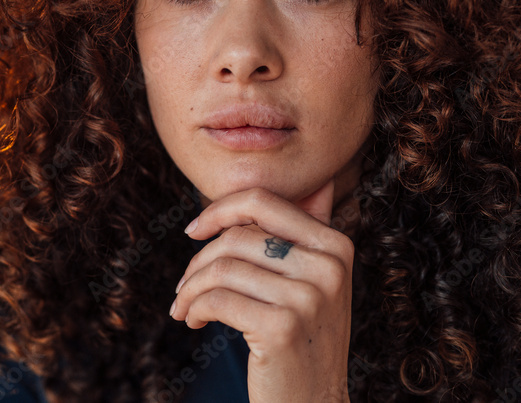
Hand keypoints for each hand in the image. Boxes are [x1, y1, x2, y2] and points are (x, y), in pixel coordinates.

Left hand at [169, 180, 352, 402]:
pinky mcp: (282, 328)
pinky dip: (194, 308)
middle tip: (184, 286)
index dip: (218, 209)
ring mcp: (308, 297)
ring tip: (184, 306)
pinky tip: (194, 321)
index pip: (263, 201)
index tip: (193, 230)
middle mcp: (329, 267)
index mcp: (336, 245)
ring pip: (221, 268)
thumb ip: (305, 235)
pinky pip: (217, 299)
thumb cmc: (303, 338)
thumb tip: (320, 183)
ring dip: (190, 288)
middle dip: (198, 260)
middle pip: (236, 236)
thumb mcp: (316, 281)